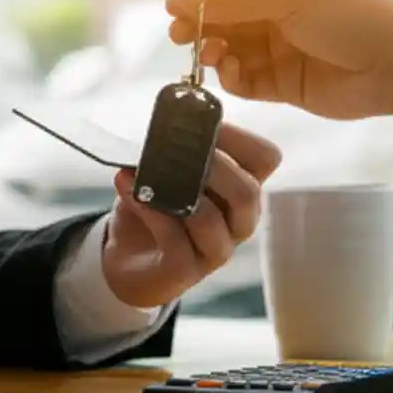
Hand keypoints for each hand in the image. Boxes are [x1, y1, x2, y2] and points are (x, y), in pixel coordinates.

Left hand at [102, 123, 281, 308]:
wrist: (127, 262)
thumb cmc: (154, 210)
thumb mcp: (163, 174)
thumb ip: (171, 151)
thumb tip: (163, 126)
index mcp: (239, 190)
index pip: (265, 160)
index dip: (240, 138)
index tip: (207, 122)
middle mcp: (236, 222)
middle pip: (247, 193)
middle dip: (215, 166)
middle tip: (183, 148)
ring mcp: (214, 250)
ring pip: (211, 220)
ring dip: (176, 190)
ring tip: (146, 171)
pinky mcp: (185, 270)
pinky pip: (174, 238)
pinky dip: (150, 211)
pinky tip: (131, 192)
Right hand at [165, 0, 392, 129]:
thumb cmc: (359, 17)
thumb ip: (232, 1)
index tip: (175, 10)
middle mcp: (284, 12)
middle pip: (225, 17)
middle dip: (200, 27)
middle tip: (179, 39)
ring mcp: (284, 49)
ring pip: (231, 50)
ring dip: (215, 53)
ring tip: (212, 56)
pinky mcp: (286, 85)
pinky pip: (246, 81)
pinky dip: (233, 79)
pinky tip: (234, 74)